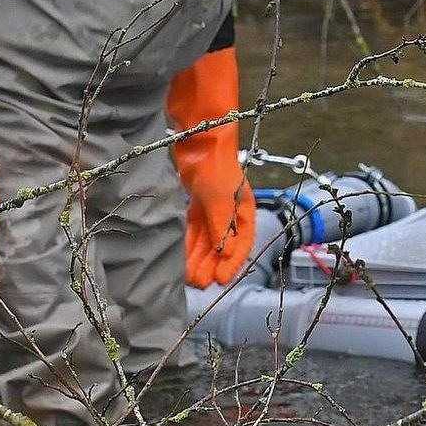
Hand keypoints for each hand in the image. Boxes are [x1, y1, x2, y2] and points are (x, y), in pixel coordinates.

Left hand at [167, 48, 255, 286]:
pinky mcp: (197, 202)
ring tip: (189, 278)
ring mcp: (213, 207)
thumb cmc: (217, 168)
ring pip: (206, 239)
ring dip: (198, 258)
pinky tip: (181, 257)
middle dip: (210, 265)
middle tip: (199, 285)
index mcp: (244, 212)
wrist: (201, 140)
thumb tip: (223, 256)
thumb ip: (221, 229)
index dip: (231, 264)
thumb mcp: (220, 202)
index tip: (219, 281)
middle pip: (221, 245)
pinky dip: (188, 243)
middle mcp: (231, 212)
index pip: (241, 245)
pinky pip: (193, 229)